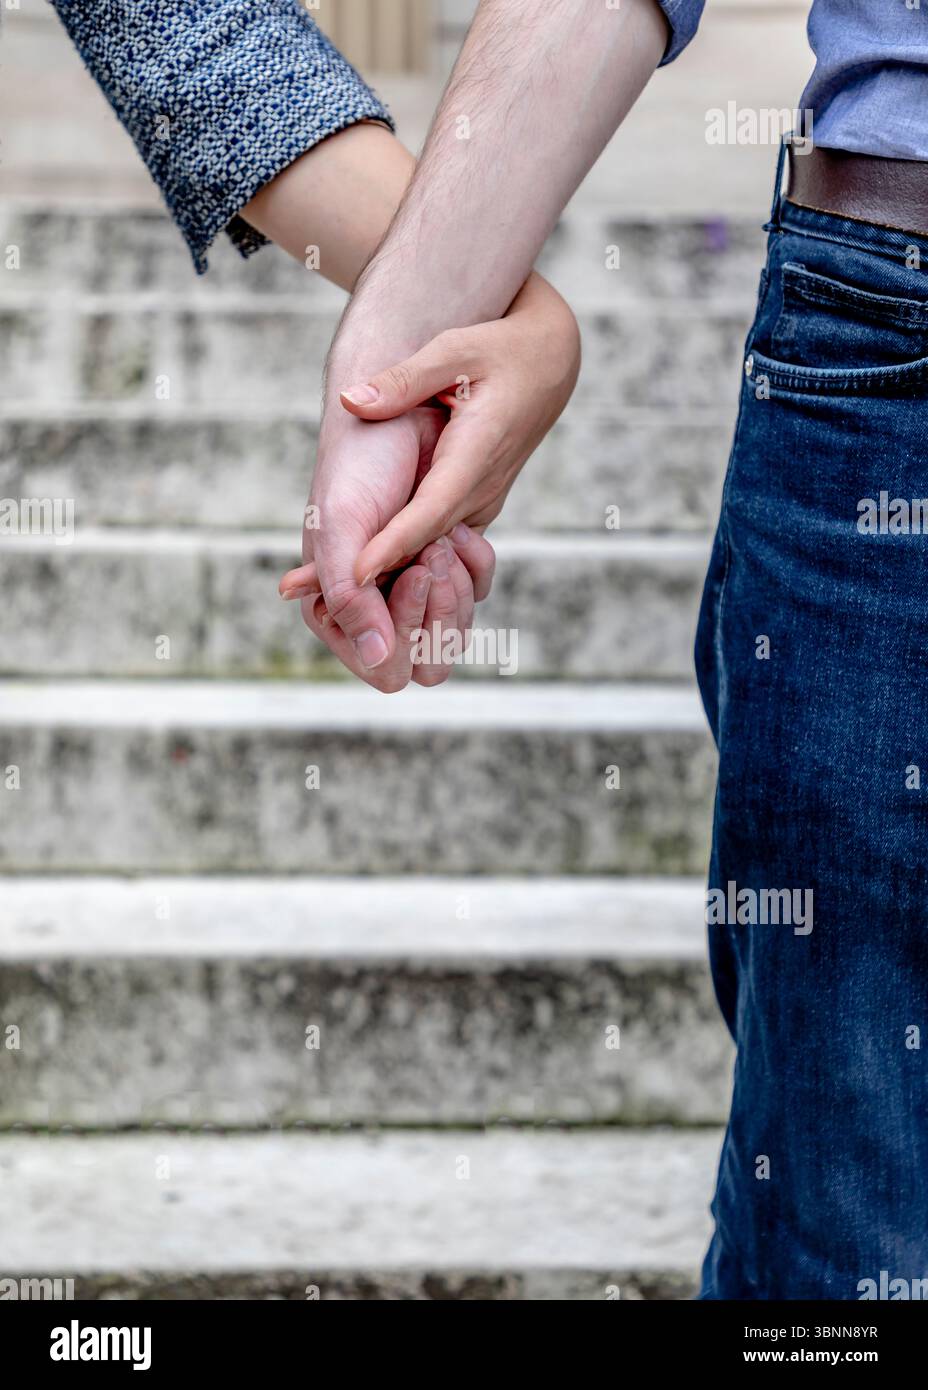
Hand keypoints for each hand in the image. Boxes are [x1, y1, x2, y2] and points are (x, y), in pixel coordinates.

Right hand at [279, 405, 495, 692]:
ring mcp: (412, 588)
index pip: (384, 667)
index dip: (406, 632)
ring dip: (455, 587)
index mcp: (334, 608)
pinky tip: (458, 530)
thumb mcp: (342, 529)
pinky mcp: (446, 565)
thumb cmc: (357, 464)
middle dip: (436, 614)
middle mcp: (374, 608)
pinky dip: (474, 565)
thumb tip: (380, 661)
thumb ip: (350, 600)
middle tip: (430, 556)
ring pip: (454, 633)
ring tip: (441, 537)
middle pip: (426, 663)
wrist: (398, 412)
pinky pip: (476, 593)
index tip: (412, 573)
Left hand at [339, 273, 579, 586]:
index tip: (356, 573)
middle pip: (425, 543)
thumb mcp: (453, 351)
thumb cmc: (500, 351)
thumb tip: (352, 403)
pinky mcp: (472, 504)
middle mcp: (480, 489)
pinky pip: (433, 537)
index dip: (394, 544)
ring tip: (320, 596)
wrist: (549, 366)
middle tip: (316, 599)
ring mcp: (479, 502)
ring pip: (429, 547)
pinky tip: (357, 574)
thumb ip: (403, 380)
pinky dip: (399, 555)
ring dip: (384, 573)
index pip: (431, 511)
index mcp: (477, 455)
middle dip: (377, 574)